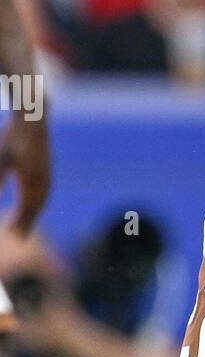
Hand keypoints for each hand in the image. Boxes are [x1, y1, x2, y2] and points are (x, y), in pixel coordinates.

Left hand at [0, 111, 50, 233]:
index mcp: (31, 179)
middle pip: (35, 208)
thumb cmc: (14, 136)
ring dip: (33, 215)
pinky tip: (33, 205)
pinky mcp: (47, 169)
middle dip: (26, 224)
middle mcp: (42, 179)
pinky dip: (38, 204)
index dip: (19, 223)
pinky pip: (44, 193)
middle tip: (17, 238)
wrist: (33, 117)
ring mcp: (47, 174)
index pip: (26, 208)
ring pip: (41, 201)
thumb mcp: (2, 158)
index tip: (12, 236)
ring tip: (24, 226)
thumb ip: (0, 179)